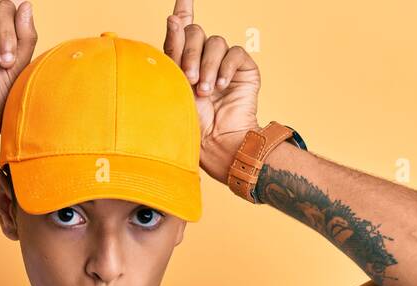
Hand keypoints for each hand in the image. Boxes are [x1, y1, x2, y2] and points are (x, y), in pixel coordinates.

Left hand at [163, 0, 260, 182]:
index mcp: (182, 61)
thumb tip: (173, 18)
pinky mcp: (243, 68)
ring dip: (207, 65)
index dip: (183, 10)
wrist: (216, 141)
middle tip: (189, 79)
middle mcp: (203, 58)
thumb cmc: (191, 120)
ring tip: (206, 91)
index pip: (183, 28)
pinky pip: (234, 52)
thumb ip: (173, 50)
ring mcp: (223, 63)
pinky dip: (225, 68)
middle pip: (195, 32)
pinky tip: (221, 87)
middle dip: (189, 53)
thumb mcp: (175, 83)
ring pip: (215, 41)